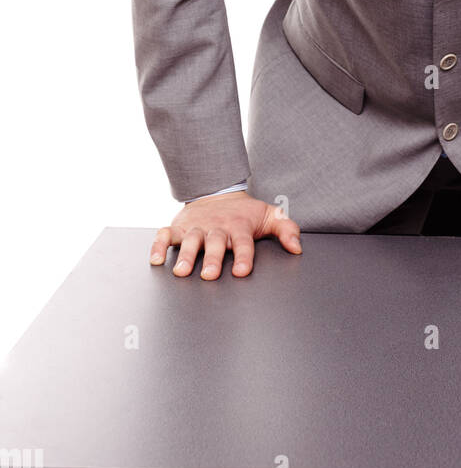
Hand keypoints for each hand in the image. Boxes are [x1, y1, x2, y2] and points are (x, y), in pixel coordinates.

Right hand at [149, 191, 301, 278]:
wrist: (217, 193)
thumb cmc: (244, 213)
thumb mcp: (269, 216)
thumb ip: (286, 229)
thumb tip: (297, 248)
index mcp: (239, 227)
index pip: (243, 243)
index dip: (244, 256)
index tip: (242, 271)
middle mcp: (217, 228)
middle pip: (215, 243)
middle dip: (211, 259)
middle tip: (209, 274)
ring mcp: (196, 227)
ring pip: (190, 241)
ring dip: (185, 255)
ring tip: (181, 272)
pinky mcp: (178, 227)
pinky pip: (164, 235)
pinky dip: (158, 245)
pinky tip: (155, 259)